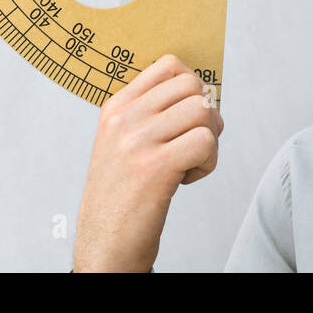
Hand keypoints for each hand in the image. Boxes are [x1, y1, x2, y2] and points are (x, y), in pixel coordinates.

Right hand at [72, 54, 223, 271]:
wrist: (103, 247)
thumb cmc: (120, 198)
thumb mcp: (120, 145)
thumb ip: (148, 115)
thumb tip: (200, 92)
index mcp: (115, 108)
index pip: (168, 66)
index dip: (191, 89)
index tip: (186, 117)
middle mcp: (124, 119)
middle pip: (191, 85)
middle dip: (206, 113)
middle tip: (193, 142)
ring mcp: (138, 140)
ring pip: (203, 110)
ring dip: (209, 139)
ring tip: (189, 161)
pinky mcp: (156, 166)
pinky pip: (206, 142)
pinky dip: (209, 162)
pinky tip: (187, 178)